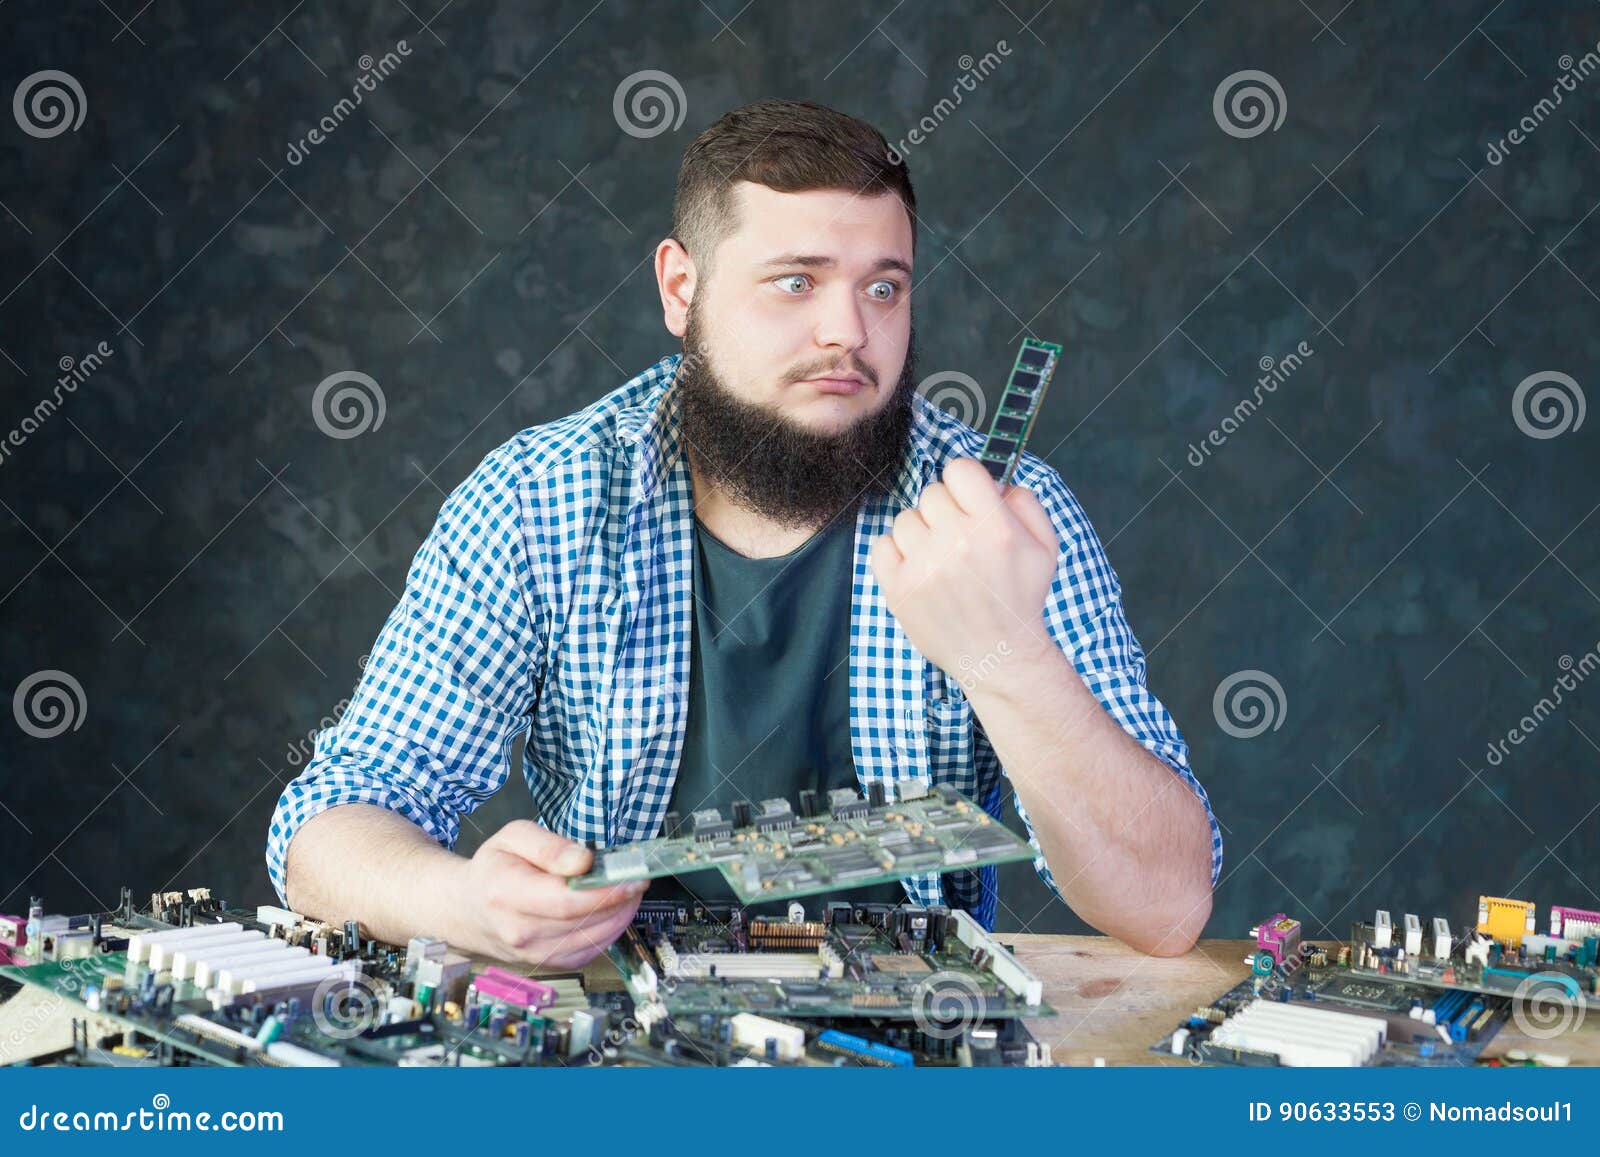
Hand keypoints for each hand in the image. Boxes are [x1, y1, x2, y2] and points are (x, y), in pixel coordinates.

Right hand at [453, 820, 646, 967]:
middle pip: (584, 922)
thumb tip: (584, 862)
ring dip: (621, 916)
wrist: (469, 908)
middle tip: (639, 878)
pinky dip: (610, 931)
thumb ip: (550, 845)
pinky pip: (590, 952)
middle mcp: (519, 932)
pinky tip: (615, 910)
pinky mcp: (549, 963)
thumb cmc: (494, 868)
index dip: (606, 891)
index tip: (633, 875)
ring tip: (630, 891)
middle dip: (621, 900)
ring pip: (593, 941)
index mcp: (506, 894)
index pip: (566, 901)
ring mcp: (534, 954)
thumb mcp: (514, 837)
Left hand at [869, 457, 1060, 693]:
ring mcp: (923, 566)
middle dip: (945, 510)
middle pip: (931, 492)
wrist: (999, 655)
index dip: (964, 482)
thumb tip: (996, 480)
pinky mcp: (898, 588)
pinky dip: (896, 554)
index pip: (959, 469)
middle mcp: (956, 542)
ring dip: (921, 533)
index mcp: (993, 527)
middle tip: (958, 538)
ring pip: (906, 518)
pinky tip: (918, 569)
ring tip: (940, 558)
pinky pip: (881, 545)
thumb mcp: (1045, 547)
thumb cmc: (1021, 598)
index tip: (968, 500)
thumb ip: (1025, 502)